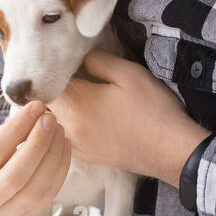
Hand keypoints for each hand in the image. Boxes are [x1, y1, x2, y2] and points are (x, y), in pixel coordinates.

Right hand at [0, 101, 72, 215]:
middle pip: (15, 176)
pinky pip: (48, 196)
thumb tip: (37, 115)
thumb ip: (6, 133)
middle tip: (49, 120)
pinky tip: (63, 147)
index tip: (35, 107)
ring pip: (35, 191)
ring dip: (53, 157)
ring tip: (59, 131)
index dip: (18, 128)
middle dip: (38, 144)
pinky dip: (60, 169)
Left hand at [46, 50, 210, 186]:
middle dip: (49, 86)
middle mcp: (68, 129)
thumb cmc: (153, 110)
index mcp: (76, 105)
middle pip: (44, 104)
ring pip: (53, 121)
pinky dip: (67, 122)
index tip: (54, 58)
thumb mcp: (128, 73)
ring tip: (72, 92)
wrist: (173, 152)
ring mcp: (76, 146)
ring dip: (57, 106)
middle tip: (61, 72)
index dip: (45, 69)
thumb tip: (80, 60)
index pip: (42, 84)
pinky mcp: (86, 156)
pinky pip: (64, 135)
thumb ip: (97, 61)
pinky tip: (83, 113)